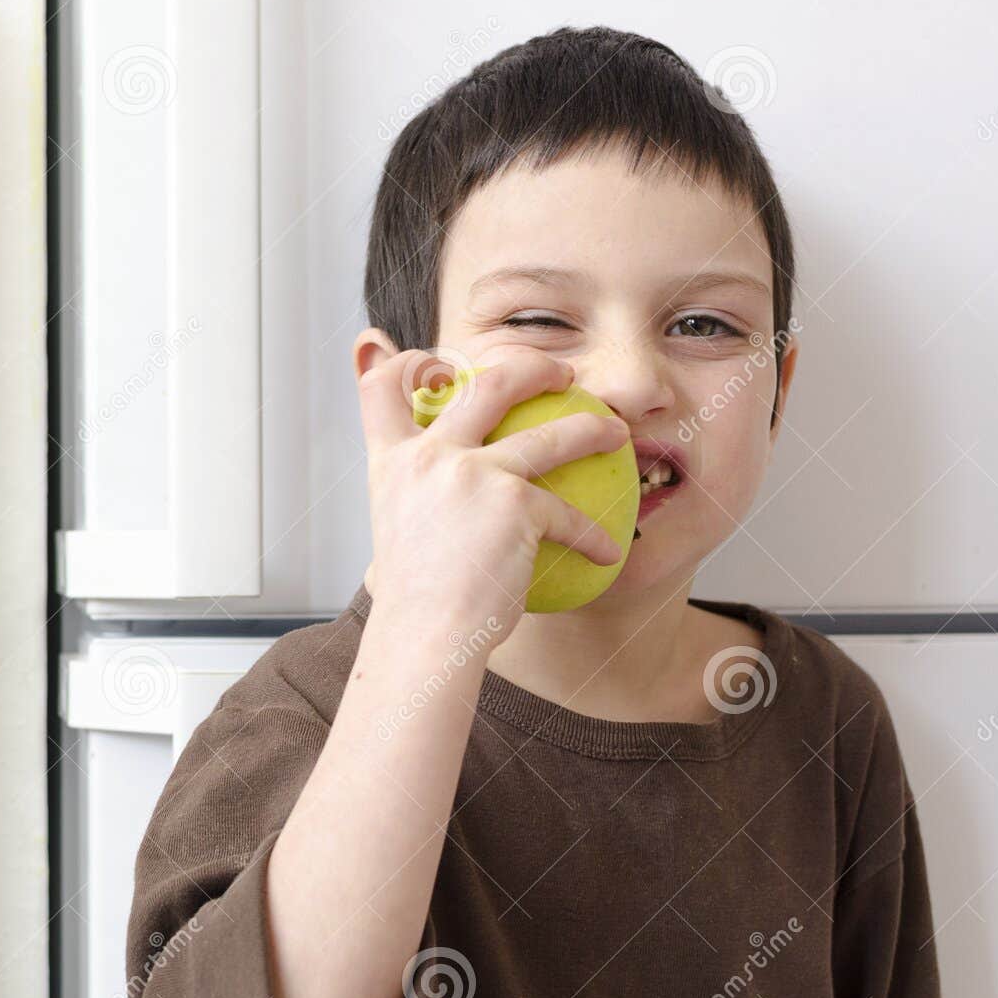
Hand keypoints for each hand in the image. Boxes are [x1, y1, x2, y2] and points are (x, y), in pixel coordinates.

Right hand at [356, 343, 629, 642]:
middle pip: (488, 381)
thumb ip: (413, 503)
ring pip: (551, 431)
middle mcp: (429, 456)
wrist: (422, 637)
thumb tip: (434, 512)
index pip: (381, 387)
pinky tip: (607, 551)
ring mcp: (472, 474)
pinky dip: (593, 535)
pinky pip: (569, 513)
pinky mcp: (515, 504)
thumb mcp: (395, 536)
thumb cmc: (413, 602)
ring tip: (616, 433)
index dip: (404, 359)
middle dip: (535, 366)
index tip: (435, 361)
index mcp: (392, 463)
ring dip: (593, 427)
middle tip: (561, 375)